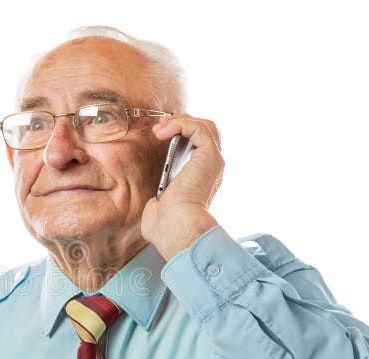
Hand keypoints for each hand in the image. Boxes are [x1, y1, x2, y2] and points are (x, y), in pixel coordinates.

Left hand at [141, 114, 223, 260]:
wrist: (176, 227)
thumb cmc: (166, 226)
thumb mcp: (158, 208)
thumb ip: (159, 201)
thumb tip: (154, 203)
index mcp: (201, 178)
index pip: (198, 146)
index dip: (181, 134)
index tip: (160, 135)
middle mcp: (211, 168)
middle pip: (204, 131)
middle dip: (181, 123)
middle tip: (159, 128)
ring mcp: (213, 162)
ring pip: (204, 126)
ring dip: (180, 122)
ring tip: (160, 129)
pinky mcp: (210, 156)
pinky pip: (200, 128)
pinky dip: (181, 124)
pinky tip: (163, 132)